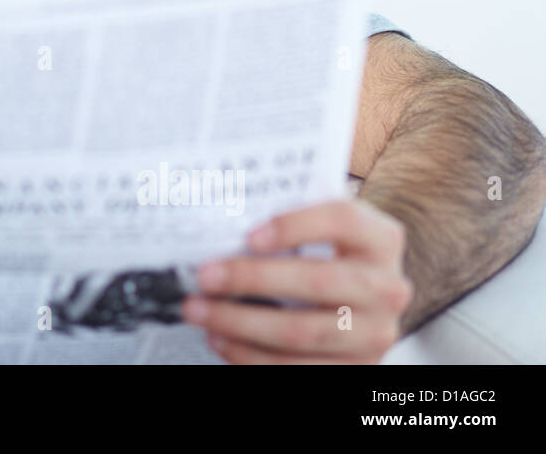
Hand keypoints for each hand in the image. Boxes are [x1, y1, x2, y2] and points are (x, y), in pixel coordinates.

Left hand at [182, 197, 412, 362]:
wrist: (361, 303)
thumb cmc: (327, 254)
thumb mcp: (320, 230)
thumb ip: (285, 218)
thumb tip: (220, 223)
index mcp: (381, 239)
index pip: (342, 219)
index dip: (295, 225)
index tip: (249, 235)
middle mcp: (388, 288)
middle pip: (317, 281)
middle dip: (252, 278)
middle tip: (204, 276)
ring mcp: (376, 334)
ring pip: (303, 331)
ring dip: (240, 323)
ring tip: (198, 311)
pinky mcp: (357, 369)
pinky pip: (298, 368)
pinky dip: (251, 356)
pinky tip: (219, 340)